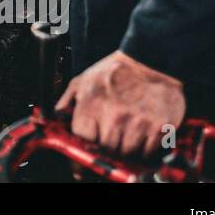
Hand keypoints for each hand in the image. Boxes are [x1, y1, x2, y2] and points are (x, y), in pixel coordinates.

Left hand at [55, 50, 185, 157]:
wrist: (151, 60)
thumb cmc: (115, 71)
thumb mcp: (83, 80)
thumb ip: (67, 102)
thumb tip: (54, 118)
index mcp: (92, 104)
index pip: (83, 140)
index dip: (85, 147)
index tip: (88, 150)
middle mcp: (115, 115)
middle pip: (107, 150)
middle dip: (108, 147)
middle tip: (112, 137)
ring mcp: (138, 122)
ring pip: (128, 154)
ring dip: (127, 149)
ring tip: (128, 134)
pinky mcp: (159, 127)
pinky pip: (148, 152)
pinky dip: (145, 149)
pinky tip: (142, 135)